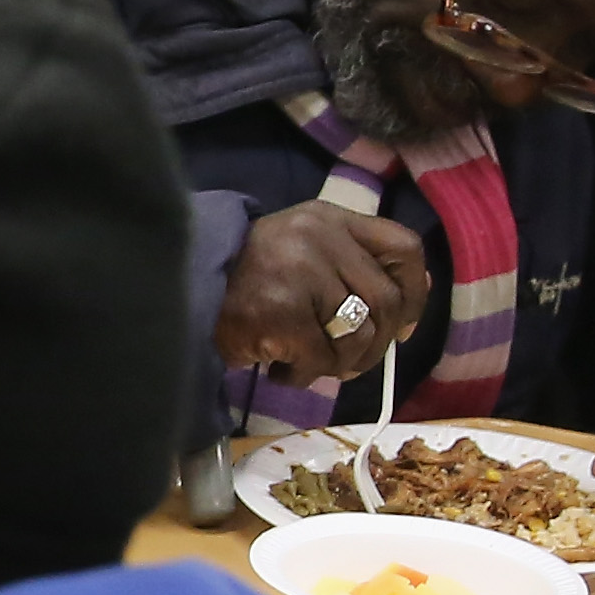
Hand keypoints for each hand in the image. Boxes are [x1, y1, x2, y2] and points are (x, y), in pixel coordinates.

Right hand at [215, 203, 429, 382]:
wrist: (181, 286)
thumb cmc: (248, 276)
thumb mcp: (305, 252)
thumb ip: (353, 267)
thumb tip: (407, 313)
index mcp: (331, 218)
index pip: (403, 248)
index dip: (414, 292)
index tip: (400, 324)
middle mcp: (320, 237)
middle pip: (384, 300)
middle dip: (376, 344)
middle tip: (350, 361)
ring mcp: (300, 272)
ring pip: (358, 334)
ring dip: (342, 363)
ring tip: (314, 365)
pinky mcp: (281, 311)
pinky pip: (321, 357)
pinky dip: (306, 375)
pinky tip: (283, 370)